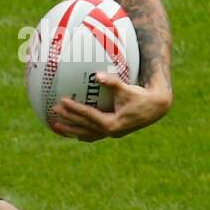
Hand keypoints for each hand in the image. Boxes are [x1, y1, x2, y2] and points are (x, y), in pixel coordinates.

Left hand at [50, 73, 170, 141]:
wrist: (156, 107)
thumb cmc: (141, 96)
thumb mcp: (126, 89)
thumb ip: (112, 82)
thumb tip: (97, 75)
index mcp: (112, 124)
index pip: (88, 115)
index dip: (74, 109)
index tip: (62, 101)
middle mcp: (110, 132)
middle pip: (84, 126)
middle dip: (68, 119)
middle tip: (53, 111)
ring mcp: (111, 134)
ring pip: (86, 134)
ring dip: (71, 130)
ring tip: (55, 126)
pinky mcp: (112, 133)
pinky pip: (93, 135)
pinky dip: (82, 132)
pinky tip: (72, 132)